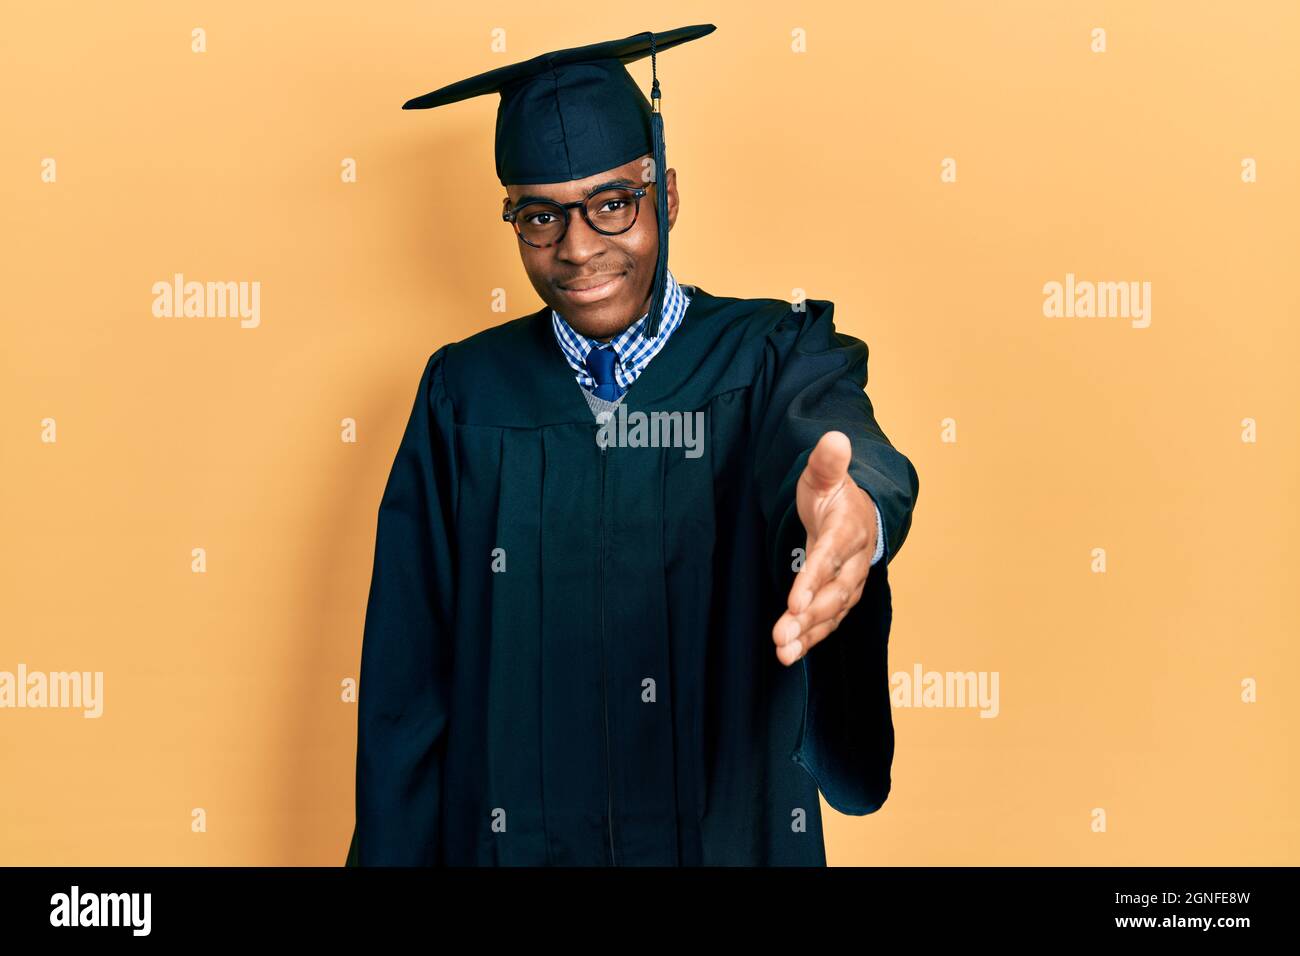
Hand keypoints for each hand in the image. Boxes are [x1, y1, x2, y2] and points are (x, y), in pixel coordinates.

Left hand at [772, 430, 877, 665]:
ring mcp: (850, 584)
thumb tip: (835, 437)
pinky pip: (828, 622)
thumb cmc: (836, 495)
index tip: (796, 601)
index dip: (814, 579)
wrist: (860, 515)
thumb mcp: (825, 474)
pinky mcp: (842, 599)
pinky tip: (789, 654)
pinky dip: (810, 639)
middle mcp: (853, 562)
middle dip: (807, 616)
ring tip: (783, 653)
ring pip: (831, 613)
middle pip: (833, 593)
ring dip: (808, 634)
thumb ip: (827, 461)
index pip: (829, 557)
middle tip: (781, 635)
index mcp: (848, 530)